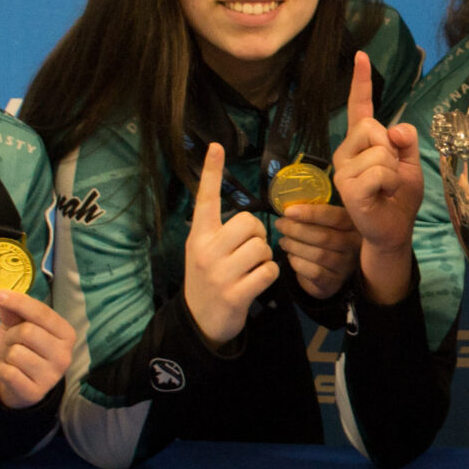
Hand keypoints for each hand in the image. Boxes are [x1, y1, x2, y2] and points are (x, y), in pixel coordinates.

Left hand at [0, 287, 75, 409]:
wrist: (20, 384)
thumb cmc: (24, 349)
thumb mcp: (19, 326)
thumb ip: (13, 312)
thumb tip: (1, 296)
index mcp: (66, 334)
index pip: (42, 312)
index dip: (18, 301)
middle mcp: (64, 355)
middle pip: (26, 332)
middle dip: (11, 335)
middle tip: (13, 342)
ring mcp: (52, 376)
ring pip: (16, 353)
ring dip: (7, 355)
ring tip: (14, 359)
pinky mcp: (35, 392)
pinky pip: (7, 372)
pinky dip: (1, 370)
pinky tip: (10, 372)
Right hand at [182, 142, 278, 350]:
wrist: (199, 322)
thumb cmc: (209, 281)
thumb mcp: (204, 253)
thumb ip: (221, 234)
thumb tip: (251, 221)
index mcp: (199, 236)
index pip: (205, 199)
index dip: (212, 172)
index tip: (216, 146)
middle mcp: (206, 250)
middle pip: (250, 222)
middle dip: (259, 235)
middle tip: (249, 251)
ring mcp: (219, 273)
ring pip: (262, 247)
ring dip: (265, 259)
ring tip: (250, 270)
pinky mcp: (235, 293)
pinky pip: (269, 271)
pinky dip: (269, 277)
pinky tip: (255, 284)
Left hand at [274, 201, 359, 300]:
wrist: (328, 272)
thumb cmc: (322, 240)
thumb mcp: (323, 223)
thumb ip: (312, 214)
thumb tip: (288, 206)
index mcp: (352, 225)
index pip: (335, 217)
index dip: (310, 213)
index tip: (288, 211)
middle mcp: (354, 245)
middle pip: (324, 236)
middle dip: (296, 229)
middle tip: (280, 225)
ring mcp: (346, 266)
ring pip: (318, 255)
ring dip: (294, 246)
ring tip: (283, 240)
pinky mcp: (334, 282)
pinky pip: (314, 272)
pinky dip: (297, 263)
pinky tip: (291, 256)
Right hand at [332, 50, 424, 304]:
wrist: (394, 230)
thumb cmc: (399, 198)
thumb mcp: (410, 164)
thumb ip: (406, 141)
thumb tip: (396, 128)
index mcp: (362, 143)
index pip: (360, 107)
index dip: (361, 81)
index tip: (361, 55)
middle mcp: (346, 152)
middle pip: (373, 126)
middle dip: (392, 148)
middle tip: (391, 173)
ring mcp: (343, 170)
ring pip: (380, 150)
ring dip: (394, 170)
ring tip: (387, 188)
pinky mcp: (347, 187)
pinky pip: (380, 171)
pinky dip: (390, 183)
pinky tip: (383, 195)